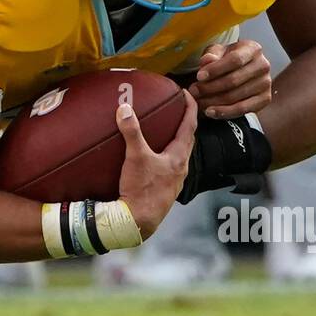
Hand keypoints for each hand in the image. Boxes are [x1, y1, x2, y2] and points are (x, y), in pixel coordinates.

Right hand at [117, 90, 197, 238]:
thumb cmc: (141, 190)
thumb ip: (131, 132)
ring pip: (180, 154)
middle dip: (186, 122)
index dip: (190, 107)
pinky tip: (155, 157)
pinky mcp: (165, 190)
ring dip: (177, 140)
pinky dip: (167, 155)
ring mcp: (175, 181)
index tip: (188, 93)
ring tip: (167, 130)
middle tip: (178, 108)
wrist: (138, 221)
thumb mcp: (135, 157)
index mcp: (178, 157)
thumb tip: (124, 108)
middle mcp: (181, 168)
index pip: (190, 126)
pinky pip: (171, 166)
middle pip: (188, 140)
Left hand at [188, 39, 270, 118]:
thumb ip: (211, 54)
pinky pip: (243, 109)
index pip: (235, 60)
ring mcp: (266, 84)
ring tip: (198, 102)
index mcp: (253, 49)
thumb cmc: (227, 58)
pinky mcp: (265, 99)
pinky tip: (210, 112)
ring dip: (213, 102)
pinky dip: (224, 112)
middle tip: (193, 92)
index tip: (199, 76)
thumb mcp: (218, 51)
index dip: (215, 69)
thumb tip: (206, 61)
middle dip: (210, 88)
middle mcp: (263, 66)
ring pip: (236, 97)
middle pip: (234, 81)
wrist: (243, 69)